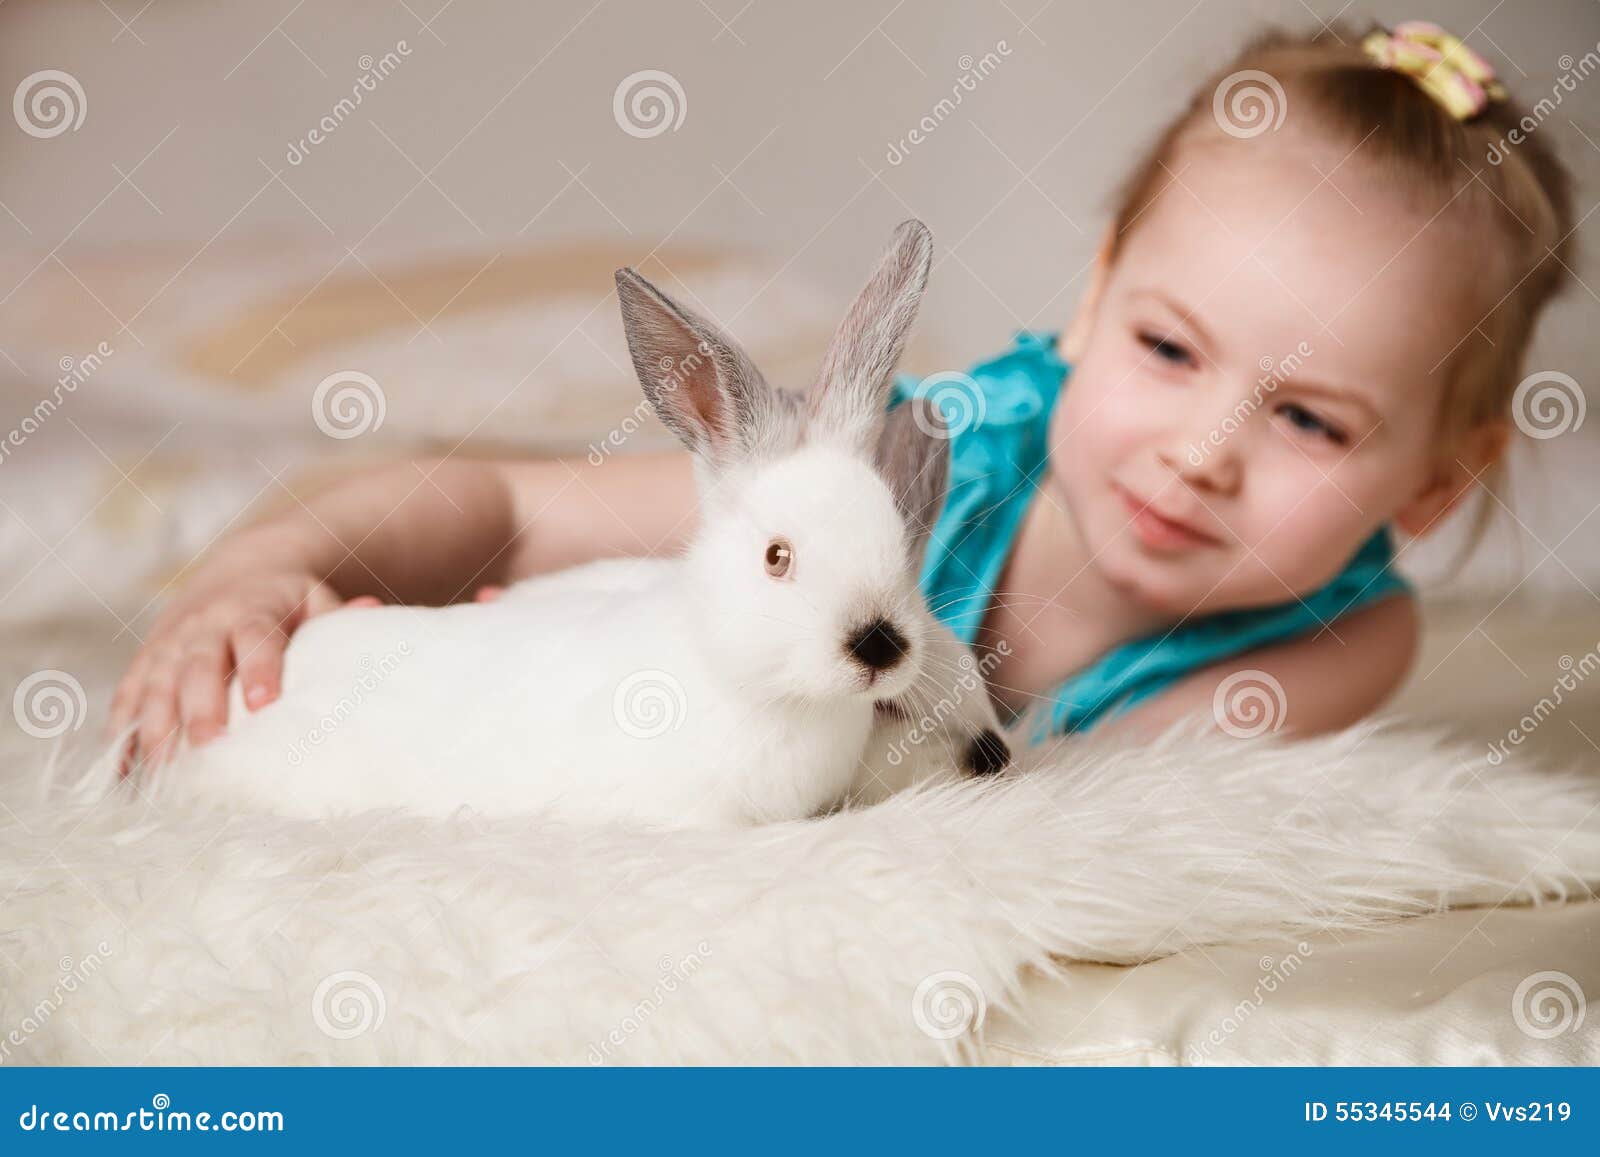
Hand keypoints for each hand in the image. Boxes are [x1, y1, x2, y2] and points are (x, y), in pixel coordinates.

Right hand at [106, 571, 381, 772]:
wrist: (233, 579)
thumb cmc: (286, 606)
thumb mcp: (314, 601)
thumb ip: (337, 615)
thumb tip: (372, 611)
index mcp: (251, 608)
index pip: (255, 635)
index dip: (259, 667)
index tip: (264, 703)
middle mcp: (203, 625)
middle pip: (198, 665)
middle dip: (200, 706)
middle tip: (209, 747)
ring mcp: (168, 645)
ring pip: (155, 684)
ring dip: (155, 725)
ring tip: (164, 770)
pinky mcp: (144, 664)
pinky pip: (127, 698)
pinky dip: (123, 734)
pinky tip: (125, 774)